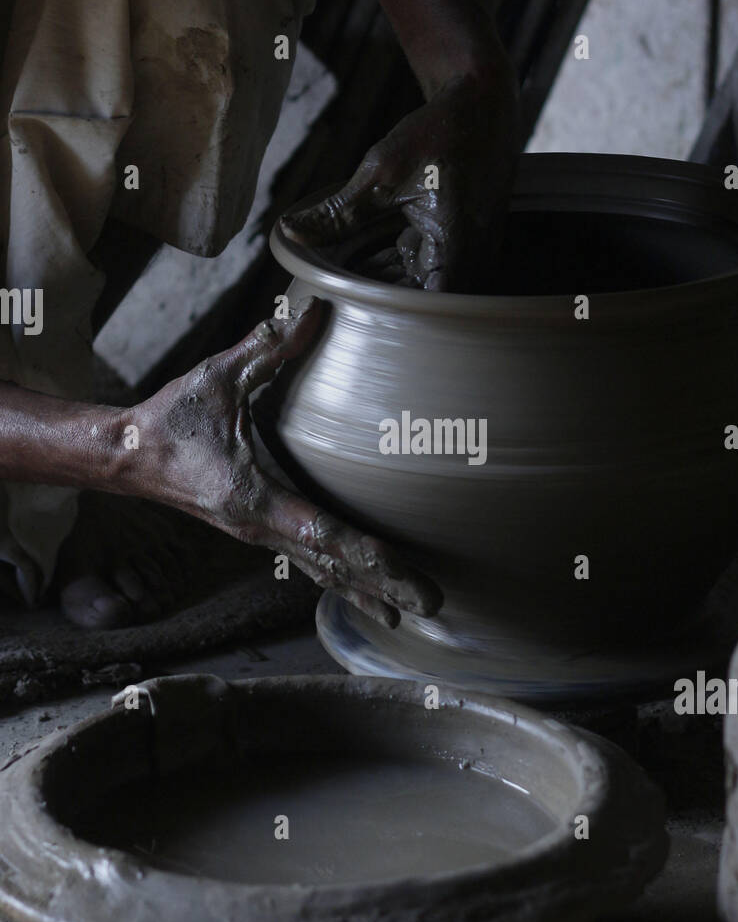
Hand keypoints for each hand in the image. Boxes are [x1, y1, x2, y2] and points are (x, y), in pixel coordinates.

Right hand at [128, 299, 442, 626]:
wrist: (126, 458)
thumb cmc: (171, 419)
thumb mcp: (217, 377)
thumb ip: (267, 347)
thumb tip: (314, 308)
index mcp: (251, 497)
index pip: (320, 534)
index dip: (365, 554)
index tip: (401, 572)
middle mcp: (257, 527)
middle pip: (330, 567)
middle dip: (380, 587)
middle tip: (429, 604)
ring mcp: (257, 535)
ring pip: (319, 573)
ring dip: (363, 592)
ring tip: (404, 612)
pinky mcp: (256, 531)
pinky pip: (304, 564)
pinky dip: (337, 580)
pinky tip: (362, 591)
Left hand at [280, 70, 519, 291]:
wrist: (481, 104)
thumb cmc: (441, 131)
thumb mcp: (381, 171)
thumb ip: (337, 212)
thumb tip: (290, 233)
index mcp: (459, 246)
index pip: (431, 310)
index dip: (394, 319)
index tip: (355, 314)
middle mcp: (473, 258)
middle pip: (424, 306)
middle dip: (381, 305)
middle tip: (334, 300)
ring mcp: (469, 254)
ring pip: (423, 291)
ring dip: (387, 287)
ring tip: (344, 282)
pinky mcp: (460, 245)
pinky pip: (426, 272)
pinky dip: (397, 271)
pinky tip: (363, 265)